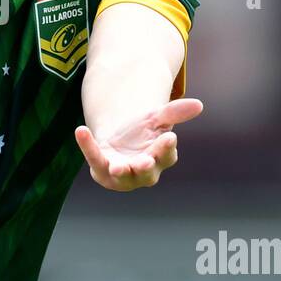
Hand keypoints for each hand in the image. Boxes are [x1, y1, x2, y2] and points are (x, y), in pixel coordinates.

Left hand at [75, 97, 203, 191]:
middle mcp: (144, 171)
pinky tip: (81, 130)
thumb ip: (174, 112)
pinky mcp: (102, 171)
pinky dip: (87, 146)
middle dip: (145, 167)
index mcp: (161, 158)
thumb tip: (198, 104)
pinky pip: (94, 159)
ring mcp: (122, 175)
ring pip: (122, 176)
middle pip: (147, 171)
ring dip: (120, 171)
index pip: (167, 155)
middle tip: (144, 161)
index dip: (167, 147)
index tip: (169, 136)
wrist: (116, 138)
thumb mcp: (157, 117)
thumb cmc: (143, 131)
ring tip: (117, 166)